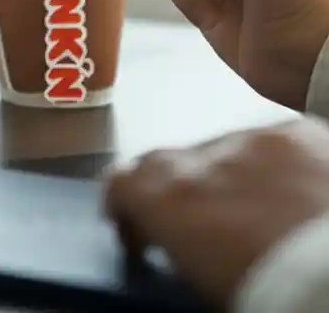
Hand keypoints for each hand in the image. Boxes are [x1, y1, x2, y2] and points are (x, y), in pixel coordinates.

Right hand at [105, 118, 328, 306]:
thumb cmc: (271, 288)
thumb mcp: (200, 274)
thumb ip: (175, 241)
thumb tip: (173, 238)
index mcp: (167, 198)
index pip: (121, 182)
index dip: (124, 204)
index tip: (134, 224)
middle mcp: (202, 159)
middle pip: (168, 161)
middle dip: (175, 187)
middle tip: (199, 220)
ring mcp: (252, 140)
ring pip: (224, 150)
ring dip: (230, 175)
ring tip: (261, 209)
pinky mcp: (299, 132)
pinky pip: (273, 142)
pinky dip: (276, 165)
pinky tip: (296, 191)